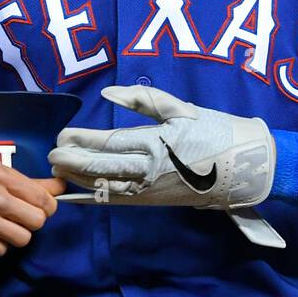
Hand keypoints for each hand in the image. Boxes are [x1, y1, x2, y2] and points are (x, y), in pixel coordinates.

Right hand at [0, 151, 65, 258]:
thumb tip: (60, 186)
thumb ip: (28, 181)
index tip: (40, 208)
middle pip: (37, 221)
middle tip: (21, 218)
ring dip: (16, 235)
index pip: (43, 198)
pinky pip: (0, 250)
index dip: (48, 207)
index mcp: (3, 177)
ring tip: (4, 227)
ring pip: (22, 238)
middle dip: (33, 222)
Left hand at [49, 85, 275, 210]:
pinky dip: (96, 197)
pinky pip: (119, 201)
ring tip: (58, 172)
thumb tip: (107, 95)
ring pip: (106, 187)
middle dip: (73, 162)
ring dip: (79, 180)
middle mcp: (149, 170)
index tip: (62, 135)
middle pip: (102, 168)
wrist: (246, 167)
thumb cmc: (215, 131)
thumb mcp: (181, 108)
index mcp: (156, 143)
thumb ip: (143, 100)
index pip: (109, 144)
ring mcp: (151, 190)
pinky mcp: (154, 201)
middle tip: (51, 155)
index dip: (82, 141)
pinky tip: (79, 194)